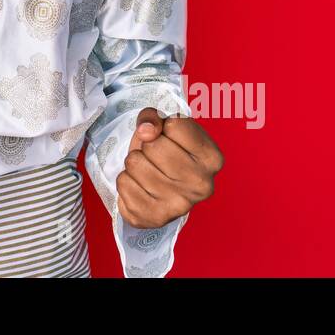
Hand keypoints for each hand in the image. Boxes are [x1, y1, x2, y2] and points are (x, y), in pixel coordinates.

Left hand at [116, 107, 222, 228]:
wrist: (165, 188)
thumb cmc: (169, 151)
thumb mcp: (168, 126)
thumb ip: (155, 117)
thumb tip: (146, 130)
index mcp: (212, 158)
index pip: (173, 126)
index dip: (164, 127)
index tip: (169, 137)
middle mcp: (201, 185)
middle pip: (153, 145)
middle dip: (147, 145)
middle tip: (155, 156)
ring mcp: (178, 206)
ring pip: (134, 163)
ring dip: (135, 162)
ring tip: (148, 169)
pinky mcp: (153, 218)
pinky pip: (123, 183)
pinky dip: (126, 180)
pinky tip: (140, 185)